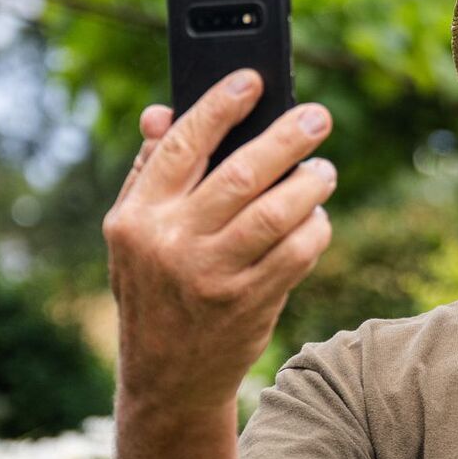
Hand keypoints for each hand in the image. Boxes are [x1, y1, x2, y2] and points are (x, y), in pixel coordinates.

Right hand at [102, 70, 336, 415]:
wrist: (167, 378)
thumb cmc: (155, 289)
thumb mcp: (133, 235)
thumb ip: (150, 173)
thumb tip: (163, 110)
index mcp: (137, 217)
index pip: (183, 146)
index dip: (221, 107)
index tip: (253, 79)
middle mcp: (172, 243)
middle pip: (243, 173)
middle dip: (287, 138)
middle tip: (318, 117)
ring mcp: (212, 275)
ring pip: (278, 213)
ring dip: (311, 184)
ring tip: (324, 170)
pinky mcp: (249, 303)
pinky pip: (297, 253)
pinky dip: (315, 229)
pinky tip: (318, 218)